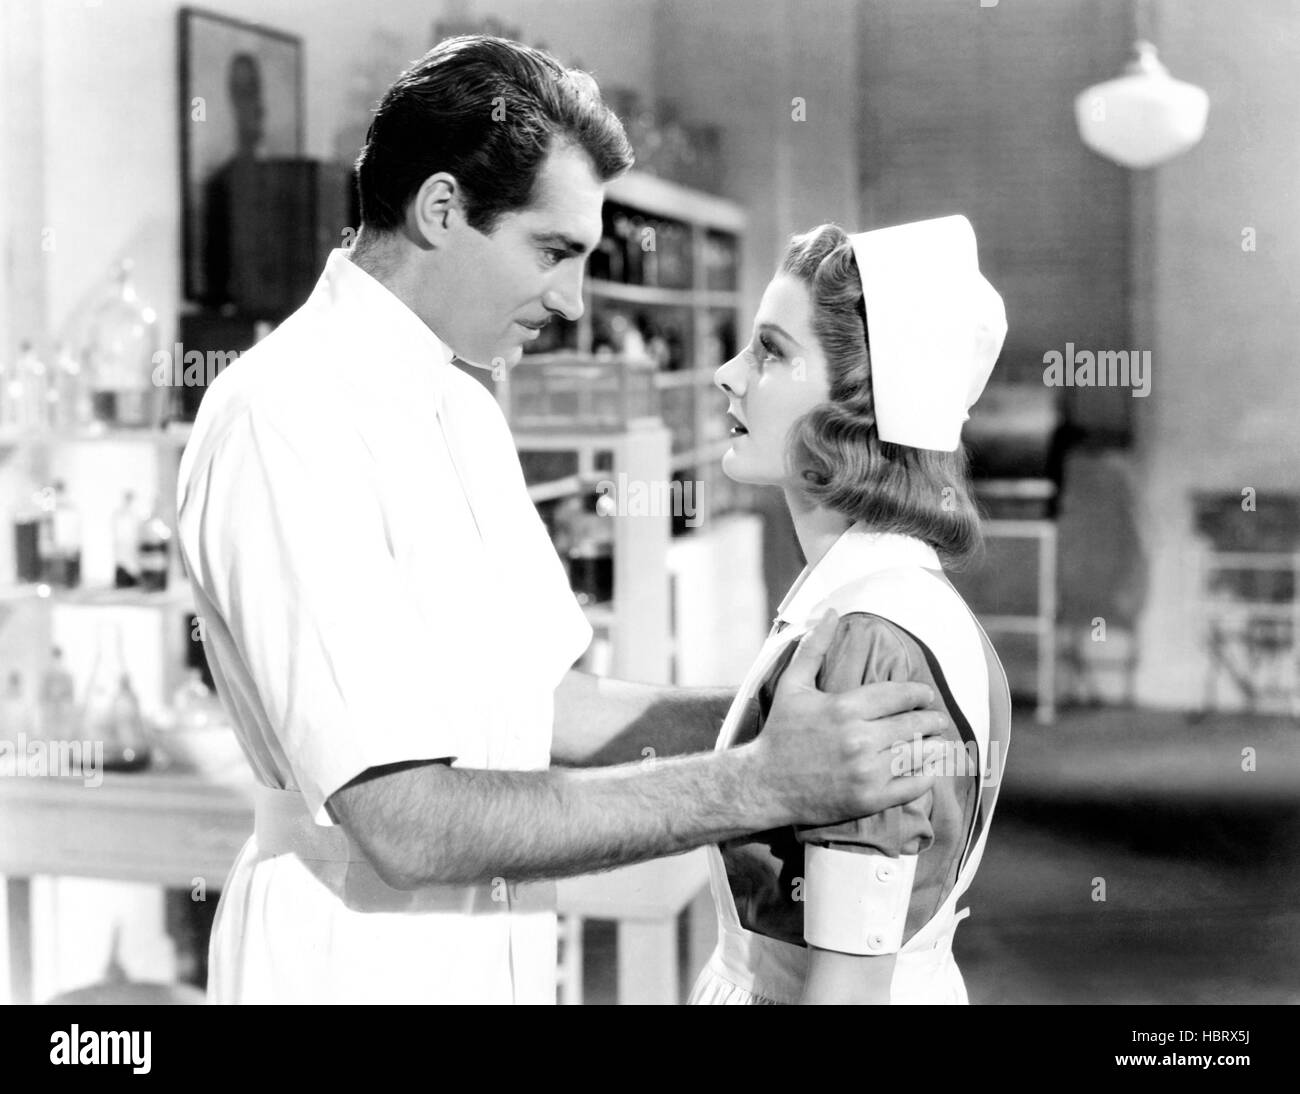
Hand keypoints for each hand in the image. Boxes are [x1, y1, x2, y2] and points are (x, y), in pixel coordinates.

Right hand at [745, 609, 949, 826]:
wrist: (765, 784)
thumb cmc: (780, 732)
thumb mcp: (793, 685)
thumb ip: (814, 648)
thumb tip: (831, 613)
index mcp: (845, 707)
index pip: (899, 695)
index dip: (919, 693)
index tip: (925, 695)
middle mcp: (859, 738)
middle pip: (914, 724)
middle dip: (931, 719)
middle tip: (936, 719)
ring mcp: (867, 771)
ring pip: (919, 753)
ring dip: (933, 746)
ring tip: (938, 743)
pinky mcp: (870, 798)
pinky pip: (913, 785)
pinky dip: (927, 776)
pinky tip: (928, 769)